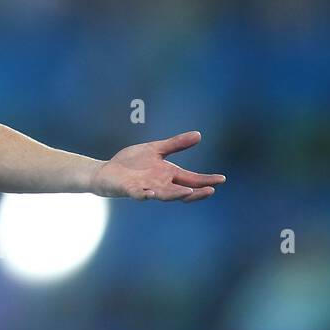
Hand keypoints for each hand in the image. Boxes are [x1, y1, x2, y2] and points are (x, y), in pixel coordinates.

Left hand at [90, 130, 225, 201]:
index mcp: (168, 175)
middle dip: (197, 192)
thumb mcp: (156, 149)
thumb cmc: (131, 162)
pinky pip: (139, 194)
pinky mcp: (130, 190)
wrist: (107, 171)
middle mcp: (160, 185)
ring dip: (176, 194)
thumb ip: (176, 144)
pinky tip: (151, 193)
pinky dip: (146, 195)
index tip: (222, 179)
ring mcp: (146, 189)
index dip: (206, 180)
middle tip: (211, 190)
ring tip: (189, 192)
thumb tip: (199, 134)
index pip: (192, 179)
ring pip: (164, 195)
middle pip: (182, 191)